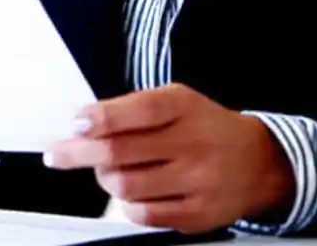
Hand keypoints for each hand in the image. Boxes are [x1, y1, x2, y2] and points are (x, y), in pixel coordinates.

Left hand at [43, 83, 294, 232]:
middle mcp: (194, 143)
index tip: (75, 124)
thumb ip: (133, 110)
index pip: (139, 111)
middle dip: (79, 152)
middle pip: (121, 151)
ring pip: (126, 185)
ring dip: (105, 178)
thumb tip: (81, 125)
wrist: (258, 163)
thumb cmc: (203, 128)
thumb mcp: (176, 102)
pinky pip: (143, 214)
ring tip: (109, 170)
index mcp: (184, 107)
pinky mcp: (198, 213)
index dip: (101, 117)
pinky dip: (127, 204)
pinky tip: (134, 192)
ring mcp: (198, 181)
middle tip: (59, 154)